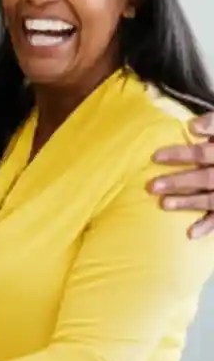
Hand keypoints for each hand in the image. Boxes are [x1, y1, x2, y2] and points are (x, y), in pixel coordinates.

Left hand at [150, 112, 213, 238]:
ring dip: (189, 203)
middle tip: (152, 186)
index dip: (180, 154)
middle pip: (206, 178)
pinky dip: (208, 225)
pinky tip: (191, 233)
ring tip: (164, 204)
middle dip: (180, 182)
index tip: (155, 157)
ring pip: (213, 199)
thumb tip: (192, 126)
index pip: (203, 154)